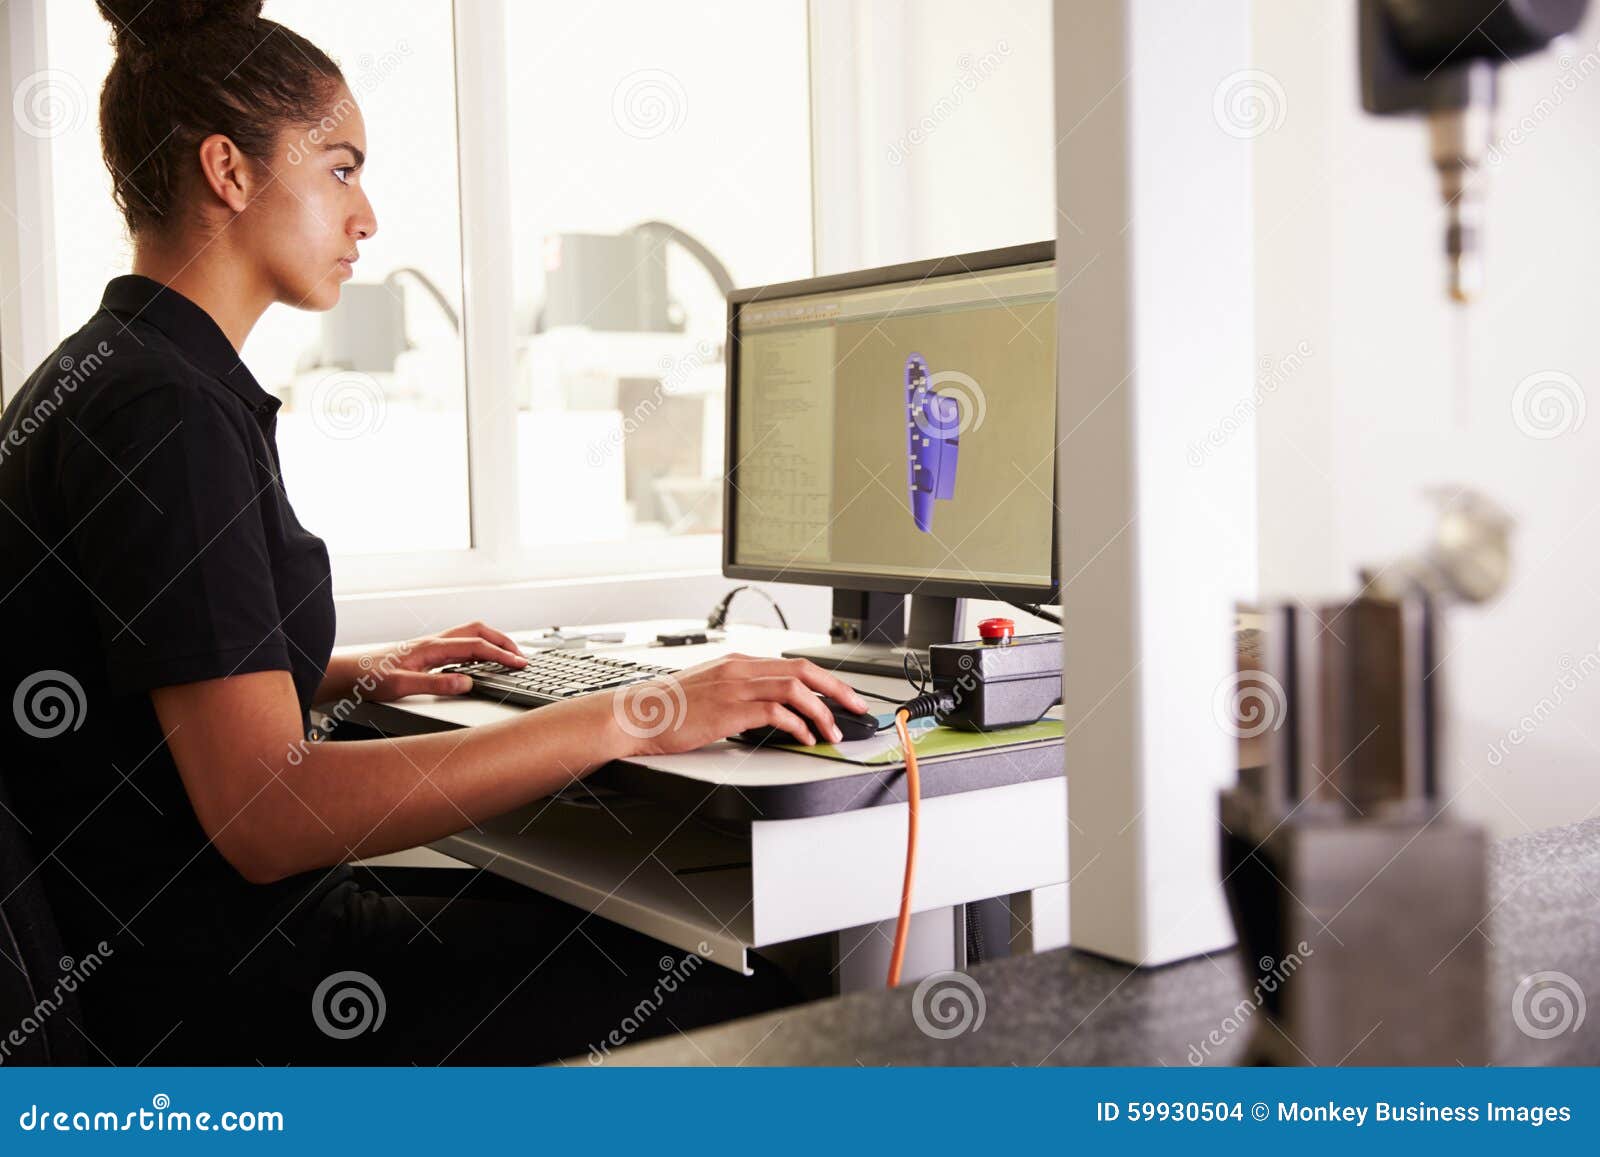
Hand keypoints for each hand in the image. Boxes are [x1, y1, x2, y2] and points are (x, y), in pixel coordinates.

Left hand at [351, 621, 528, 702]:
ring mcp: (430, 644)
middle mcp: (433, 641)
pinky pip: (461, 641)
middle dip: (504, 642)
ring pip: (470, 633)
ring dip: (492, 641)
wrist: (347, 673)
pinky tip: (479, 659)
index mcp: (432, 647)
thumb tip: (467, 682)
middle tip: (521, 657)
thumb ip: (436, 684)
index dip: (501, 655)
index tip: (520, 664)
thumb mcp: (401, 687)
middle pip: (479, 631)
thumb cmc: (369, 679)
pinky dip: (479, 645)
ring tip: (507, 655)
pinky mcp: (426, 650)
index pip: (476, 647)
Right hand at [598, 654, 872, 756]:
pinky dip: (799, 725)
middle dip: (837, 689)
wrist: (636, 716)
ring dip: (822, 711)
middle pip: (803, 670)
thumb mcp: (709, 692)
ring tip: (833, 731)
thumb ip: (739, 694)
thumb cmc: (666, 710)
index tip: (842, 695)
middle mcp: (740, 668)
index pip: (792, 664)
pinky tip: (805, 738)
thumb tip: (770, 711)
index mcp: (737, 662)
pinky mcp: (730, 709)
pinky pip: (777, 712)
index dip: (825, 679)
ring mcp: (736, 686)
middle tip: (856, 707)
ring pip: (796, 689)